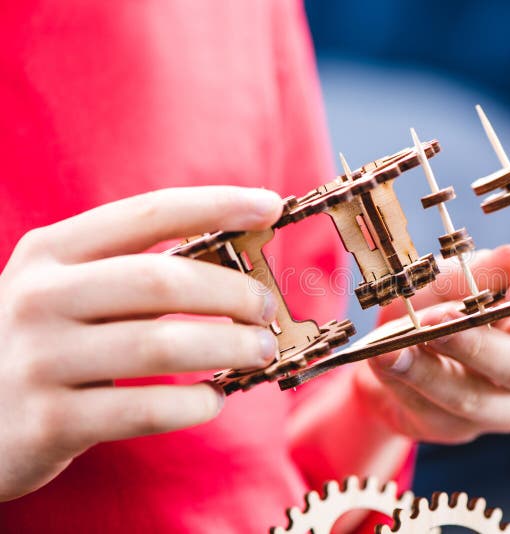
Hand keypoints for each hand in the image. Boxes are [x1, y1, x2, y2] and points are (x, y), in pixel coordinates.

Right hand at [0, 186, 282, 500]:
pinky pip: (145, 409)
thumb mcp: (68, 292)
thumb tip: (237, 269)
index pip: (148, 213)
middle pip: (162, 281)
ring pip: (161, 345)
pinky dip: (195, 403)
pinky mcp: (48, 422)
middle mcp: (39, 297)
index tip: (270, 206)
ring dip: (229, 347)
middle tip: (266, 308)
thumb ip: (134, 275)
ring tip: (259, 352)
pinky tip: (213, 399)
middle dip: (233, 292)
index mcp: (51, 252)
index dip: (216, 205)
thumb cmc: (43, 343)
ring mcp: (38, 360)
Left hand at [354, 245, 509, 443]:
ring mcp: (503, 408)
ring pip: (474, 399)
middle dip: (477, 343)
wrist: (390, 350)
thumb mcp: (449, 279)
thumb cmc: (435, 305)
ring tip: (394, 349)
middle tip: (439, 320)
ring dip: (430, 371)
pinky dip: (407, 385)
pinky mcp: (462, 430)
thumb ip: (479, 271)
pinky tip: (384, 363)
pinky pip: (435, 414)